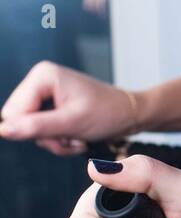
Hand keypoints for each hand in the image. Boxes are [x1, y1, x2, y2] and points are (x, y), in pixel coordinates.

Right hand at [0, 60, 137, 154]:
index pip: (13, 113)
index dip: (33, 130)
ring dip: (54, 141)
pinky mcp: (51, 106)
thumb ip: (36, 127)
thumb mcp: (72, 123)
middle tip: (71, 137)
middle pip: (19, 122)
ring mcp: (45, 94)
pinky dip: (58, 140)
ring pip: (30, 130)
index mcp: (42, 76)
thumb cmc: (109, 113)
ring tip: (77, 138)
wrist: (132, 115)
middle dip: (46, 137)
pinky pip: (41, 131)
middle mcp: (40, 81)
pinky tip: (76, 137)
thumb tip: (2, 130)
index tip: (62, 133)